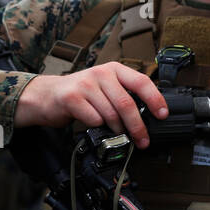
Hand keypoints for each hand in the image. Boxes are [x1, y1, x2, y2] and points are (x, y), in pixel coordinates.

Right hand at [14, 63, 167, 147]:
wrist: (46, 95)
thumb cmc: (79, 95)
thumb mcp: (103, 87)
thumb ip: (122, 95)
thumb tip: (148, 116)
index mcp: (113, 69)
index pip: (141, 81)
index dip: (155, 99)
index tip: (163, 115)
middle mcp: (100, 73)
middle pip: (126, 103)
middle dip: (137, 126)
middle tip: (143, 140)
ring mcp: (85, 84)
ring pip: (111, 114)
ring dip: (116, 129)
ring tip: (116, 134)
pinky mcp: (72, 98)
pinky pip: (94, 119)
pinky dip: (97, 127)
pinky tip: (93, 124)